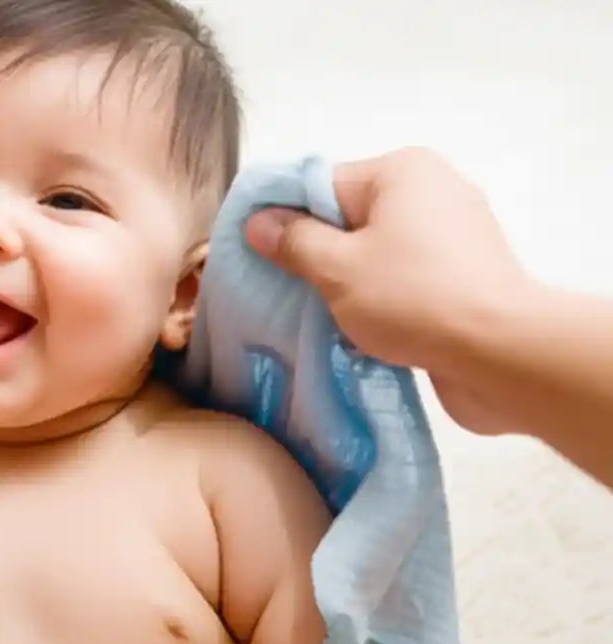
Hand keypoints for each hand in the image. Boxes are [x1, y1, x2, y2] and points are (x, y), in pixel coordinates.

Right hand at [244, 147, 531, 432]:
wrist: (502, 354)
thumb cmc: (413, 298)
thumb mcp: (336, 268)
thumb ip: (293, 242)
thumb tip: (259, 222)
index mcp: (403, 172)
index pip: (321, 184)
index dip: (286, 221)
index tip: (260, 258)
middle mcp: (434, 190)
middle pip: (349, 218)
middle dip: (318, 256)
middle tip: (289, 293)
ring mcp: (456, 233)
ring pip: (376, 252)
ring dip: (348, 283)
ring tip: (325, 316)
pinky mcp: (467, 274)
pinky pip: (405, 277)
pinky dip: (382, 299)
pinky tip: (364, 329)